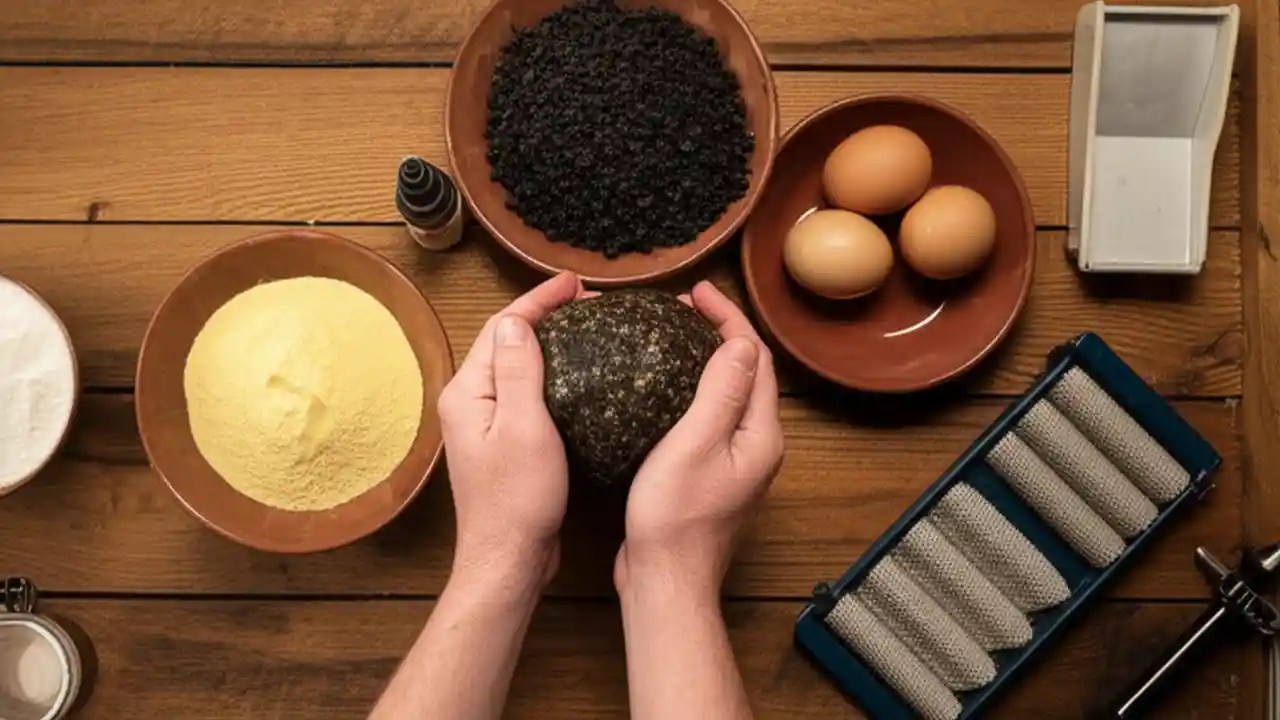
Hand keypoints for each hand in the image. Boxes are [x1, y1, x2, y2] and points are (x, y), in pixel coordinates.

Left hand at [438, 271, 589, 592]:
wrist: (508, 559)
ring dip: (548, 341)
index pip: (502, 327)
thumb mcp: (524, 427)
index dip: (538, 300)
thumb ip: (517, 371)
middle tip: (586, 301)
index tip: (574, 284)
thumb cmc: (517, 500)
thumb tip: (516, 320)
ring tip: (584, 327)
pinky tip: (577, 375)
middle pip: (505, 342)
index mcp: (468, 392)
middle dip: (543, 315)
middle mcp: (469, 402)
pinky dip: (550, 373)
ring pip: (515, 366)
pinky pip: (524, 392)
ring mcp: (483, 424)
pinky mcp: (502, 443)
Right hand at [615, 281, 783, 597]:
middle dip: (719, 333)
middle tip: (683, 308)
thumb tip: (741, 342)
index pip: (754, 358)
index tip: (697, 293)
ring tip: (672, 335)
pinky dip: (689, 391)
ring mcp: (733, 463)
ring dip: (704, 360)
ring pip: (726, 395)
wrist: (664, 580)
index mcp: (760, 434)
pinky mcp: (709, 476)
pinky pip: (707, 419)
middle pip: (746, 373)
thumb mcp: (696, 443)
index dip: (728, 319)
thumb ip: (721, 391)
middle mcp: (755, 446)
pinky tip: (659, 388)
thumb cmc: (677, 520)